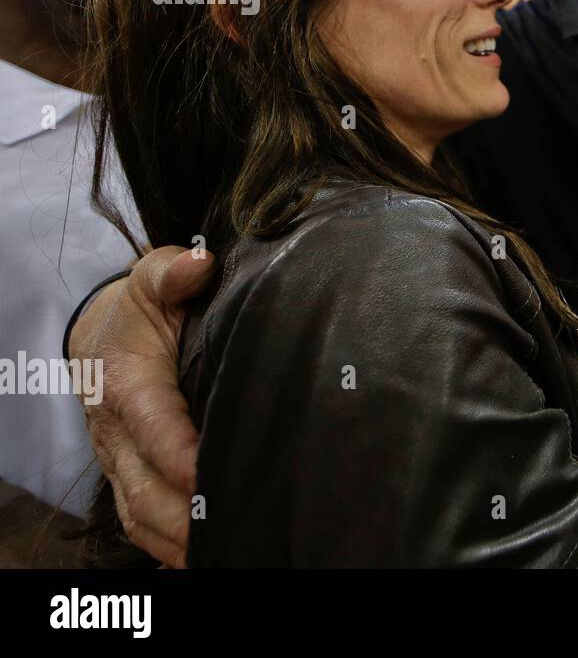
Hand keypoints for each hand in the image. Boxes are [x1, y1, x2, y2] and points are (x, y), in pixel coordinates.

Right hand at [72, 246, 214, 567]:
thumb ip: (173, 272)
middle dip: (185, 515)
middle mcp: (116, 433)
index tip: (211, 476)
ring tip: (225, 552)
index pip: (154, 428)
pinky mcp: (124, 477)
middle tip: (233, 527)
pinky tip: (202, 558)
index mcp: (126, 384)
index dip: (181, 456)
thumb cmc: (140, 309)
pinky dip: (164, 547)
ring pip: (140, 515)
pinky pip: (137, 522)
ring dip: (177, 540)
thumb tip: (199, 262)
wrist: (98, 335)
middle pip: (145, 488)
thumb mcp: (153, 279)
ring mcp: (117, 461)